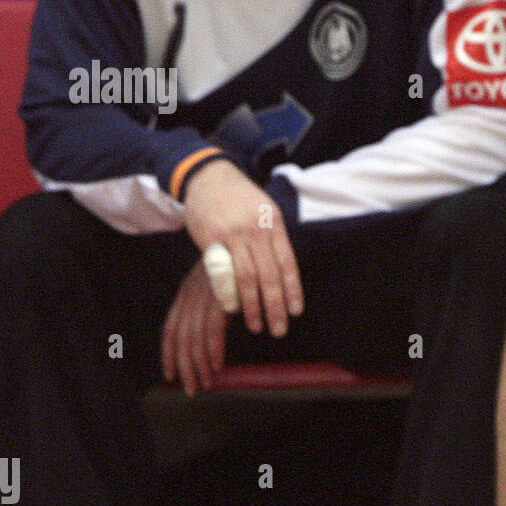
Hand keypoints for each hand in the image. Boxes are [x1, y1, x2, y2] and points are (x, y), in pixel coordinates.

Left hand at [161, 259, 229, 395]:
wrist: (245, 243)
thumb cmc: (235, 266)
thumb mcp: (216, 285)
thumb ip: (209, 305)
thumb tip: (209, 333)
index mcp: (185, 294)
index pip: (169, 330)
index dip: (168, 355)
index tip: (171, 376)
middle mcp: (189, 296)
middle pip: (180, 339)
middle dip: (184, 367)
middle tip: (191, 388)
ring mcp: (203, 297)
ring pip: (194, 338)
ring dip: (199, 364)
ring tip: (206, 382)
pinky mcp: (220, 298)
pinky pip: (212, 331)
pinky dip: (213, 351)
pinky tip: (216, 366)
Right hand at [182, 158, 303, 336]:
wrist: (209, 177)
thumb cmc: (241, 199)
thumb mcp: (265, 212)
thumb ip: (274, 240)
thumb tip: (286, 275)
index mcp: (274, 223)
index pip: (288, 263)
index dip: (293, 290)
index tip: (296, 312)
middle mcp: (256, 229)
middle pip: (269, 275)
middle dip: (276, 306)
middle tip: (279, 329)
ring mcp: (232, 234)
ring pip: (247, 277)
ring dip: (253, 306)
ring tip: (257, 325)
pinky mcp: (210, 238)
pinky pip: (221, 272)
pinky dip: (228, 293)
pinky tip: (232, 310)